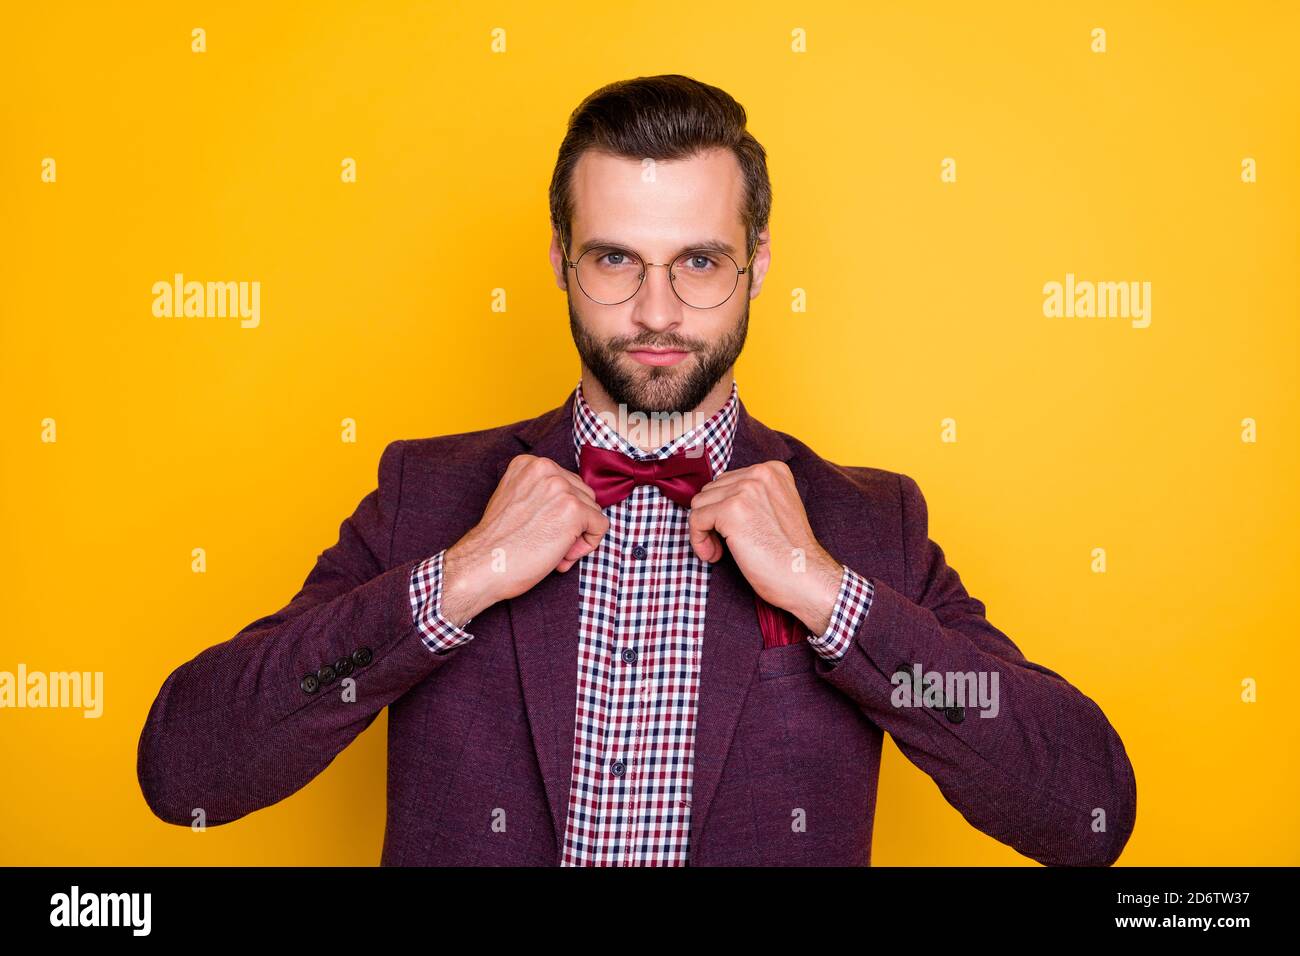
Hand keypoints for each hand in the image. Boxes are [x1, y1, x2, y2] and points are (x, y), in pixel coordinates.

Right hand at [440, 455, 608, 625]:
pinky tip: (562, 557)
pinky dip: (588, 546)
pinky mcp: (574, 509)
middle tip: (548, 544)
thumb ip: (541, 493)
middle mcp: (545, 468)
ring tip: (553, 551)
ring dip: (578, 536)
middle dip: (572, 522)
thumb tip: (576, 503)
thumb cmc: (498, 542)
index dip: (559, 511)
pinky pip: (600, 526)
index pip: (567, 483)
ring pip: (593, 510)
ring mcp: (561, 487)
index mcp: (529, 463)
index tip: (542, 528)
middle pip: (583, 495)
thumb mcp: (515, 500)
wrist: (483, 565)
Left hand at [688, 460, 842, 634]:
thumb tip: (714, 500)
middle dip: (712, 519)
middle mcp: (760, 473)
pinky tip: (715, 555)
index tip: (734, 532)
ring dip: (704, 531)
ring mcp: (746, 489)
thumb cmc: (789, 554)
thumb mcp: (775, 509)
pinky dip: (699, 540)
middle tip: (727, 545)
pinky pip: (696, 519)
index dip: (723, 510)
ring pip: (699, 504)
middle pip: (710, 491)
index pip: (726, 481)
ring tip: (723, 551)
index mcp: (773, 469)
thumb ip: (752, 497)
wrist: (805, 577)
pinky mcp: (732, 510)